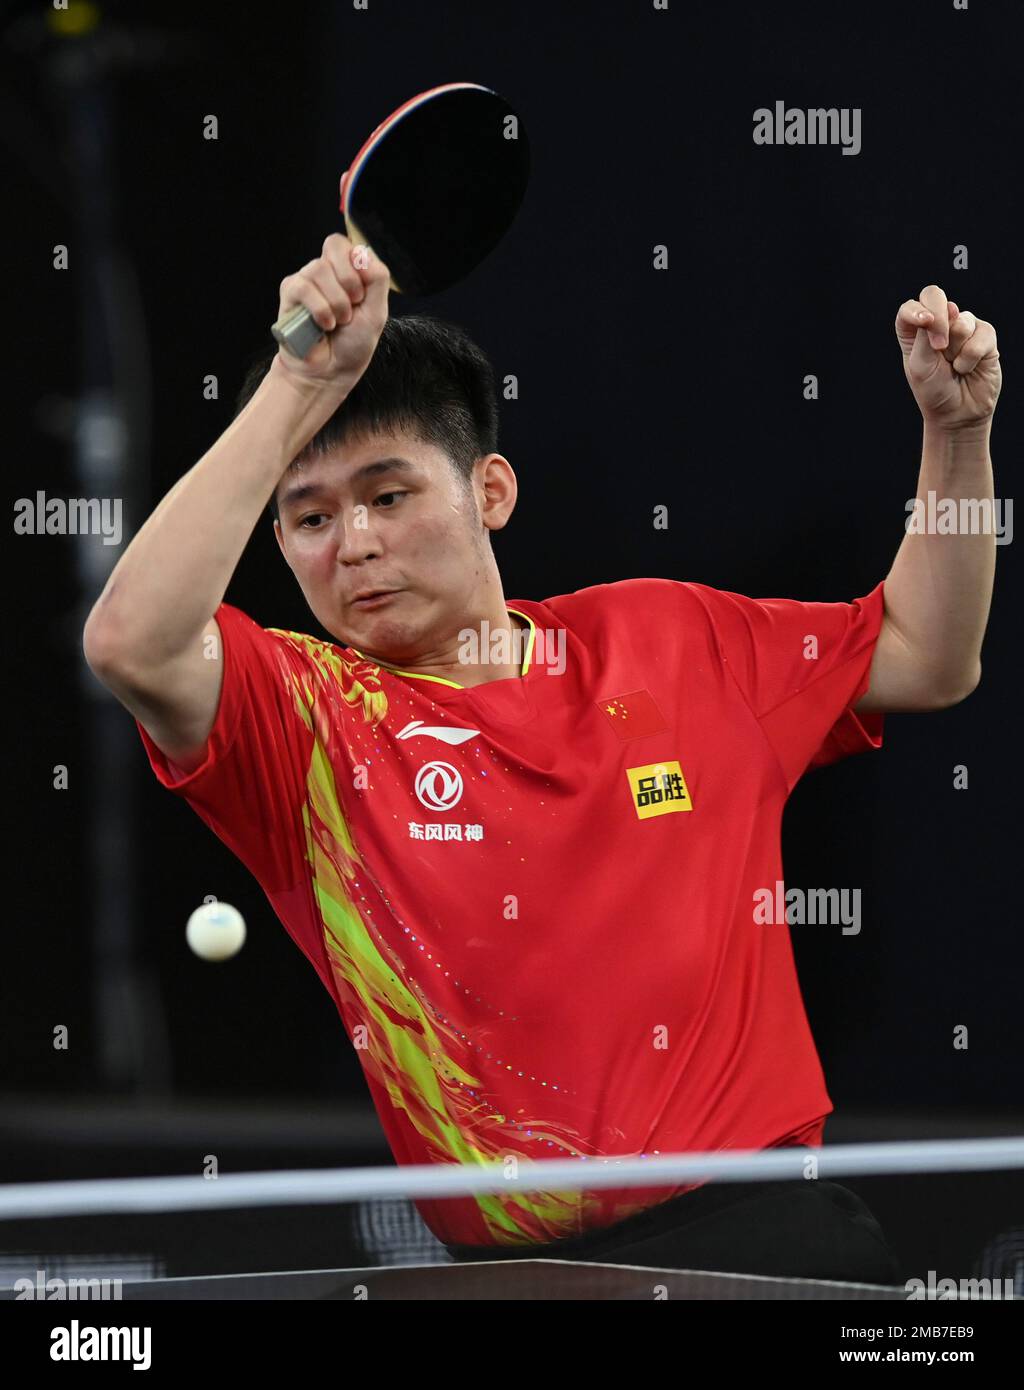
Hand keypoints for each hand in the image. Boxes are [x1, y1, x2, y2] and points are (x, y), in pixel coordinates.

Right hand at [273, 234, 390, 388]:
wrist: (331, 371)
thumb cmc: (353, 342)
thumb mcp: (377, 311)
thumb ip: (377, 278)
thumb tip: (360, 252)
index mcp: (347, 271)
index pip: (349, 245)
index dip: (357, 266)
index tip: (362, 296)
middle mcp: (326, 271)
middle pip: (334, 245)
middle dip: (349, 280)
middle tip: (352, 307)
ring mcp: (306, 280)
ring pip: (319, 269)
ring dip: (335, 301)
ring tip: (338, 323)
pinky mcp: (290, 293)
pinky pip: (303, 287)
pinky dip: (319, 309)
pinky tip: (324, 325)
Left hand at [895, 285, 1000, 433]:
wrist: (958, 414)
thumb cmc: (934, 392)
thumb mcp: (921, 366)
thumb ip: (926, 336)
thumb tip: (948, 308)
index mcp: (913, 332)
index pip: (910, 306)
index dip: (917, 309)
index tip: (924, 322)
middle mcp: (937, 325)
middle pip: (935, 296)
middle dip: (940, 319)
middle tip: (940, 347)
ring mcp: (961, 328)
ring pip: (962, 320)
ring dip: (957, 350)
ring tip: (955, 367)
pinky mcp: (984, 336)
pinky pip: (981, 334)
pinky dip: (972, 356)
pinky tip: (968, 368)